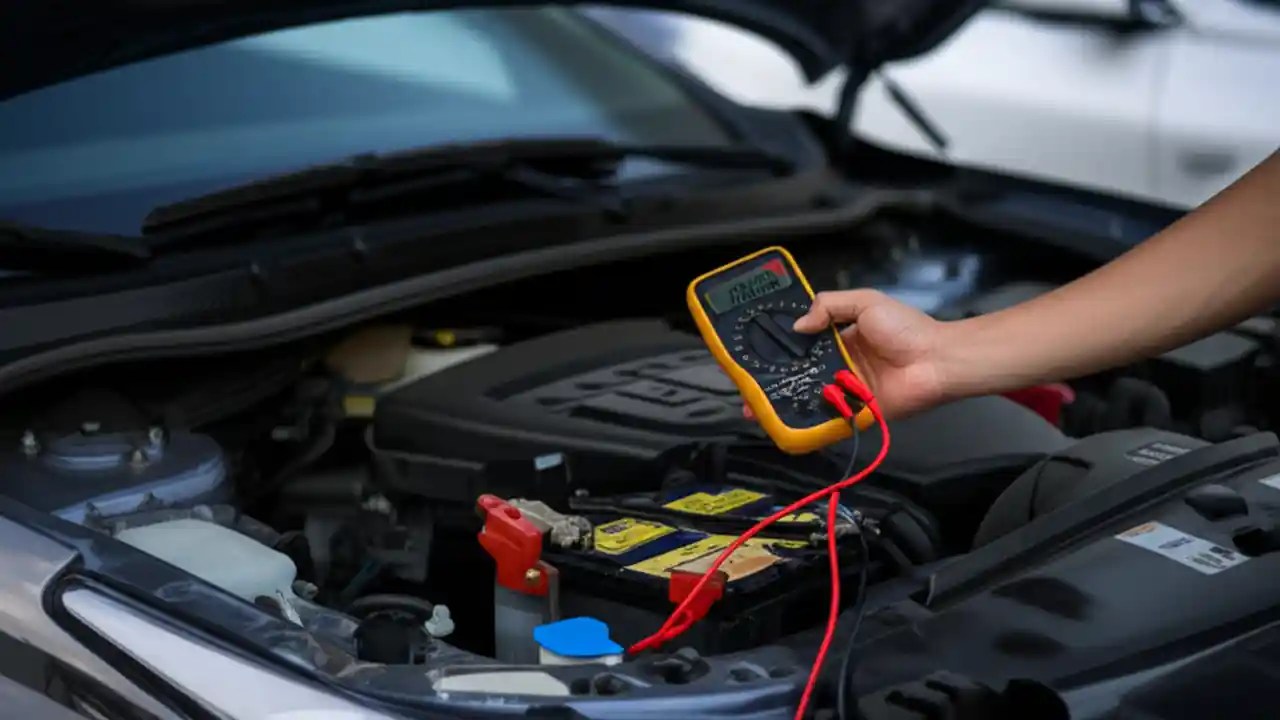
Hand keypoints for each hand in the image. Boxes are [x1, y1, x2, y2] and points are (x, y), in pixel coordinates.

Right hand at [743, 289, 949, 420]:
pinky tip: (780, 425)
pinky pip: (826, 419)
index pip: (803, 344)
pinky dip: (806, 423)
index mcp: (840, 338)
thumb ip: (829, 306)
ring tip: (752, 408)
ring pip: (807, 396)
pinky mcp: (854, 412)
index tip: (752, 351)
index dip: (779, 347)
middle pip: (799, 373)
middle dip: (771, 379)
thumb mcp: (866, 302)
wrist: (936, 361)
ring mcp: (844, 390)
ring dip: (781, 402)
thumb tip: (797, 326)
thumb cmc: (905, 329)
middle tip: (744, 385)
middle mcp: (839, 365)